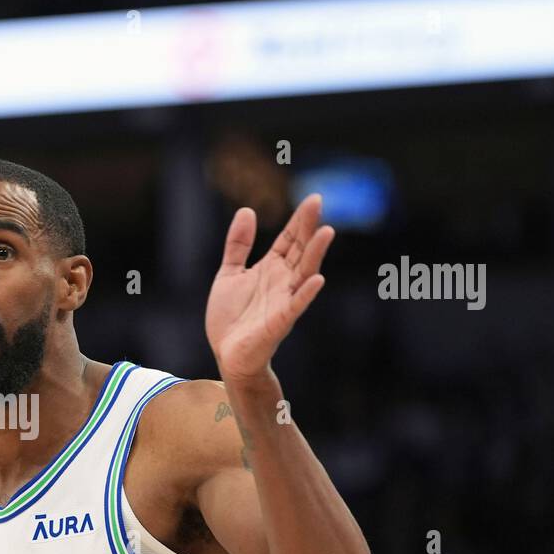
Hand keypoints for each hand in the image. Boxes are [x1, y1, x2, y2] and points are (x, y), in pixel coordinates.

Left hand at [205, 194, 333, 382]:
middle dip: (308, 228)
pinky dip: (306, 293)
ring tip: (326, 232)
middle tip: (317, 202)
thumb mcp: (229, 273)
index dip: (299, 220)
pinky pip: (296, 306)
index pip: (290, 240)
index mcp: (271, 269)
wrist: (227, 354)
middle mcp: (282, 281)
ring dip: (315, 254)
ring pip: (304, 273)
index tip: (313, 198)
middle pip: (300, 250)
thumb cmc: (231, 318)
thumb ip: (238, 245)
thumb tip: (247, 210)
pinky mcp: (280, 322)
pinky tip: (317, 279)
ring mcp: (284, 301)